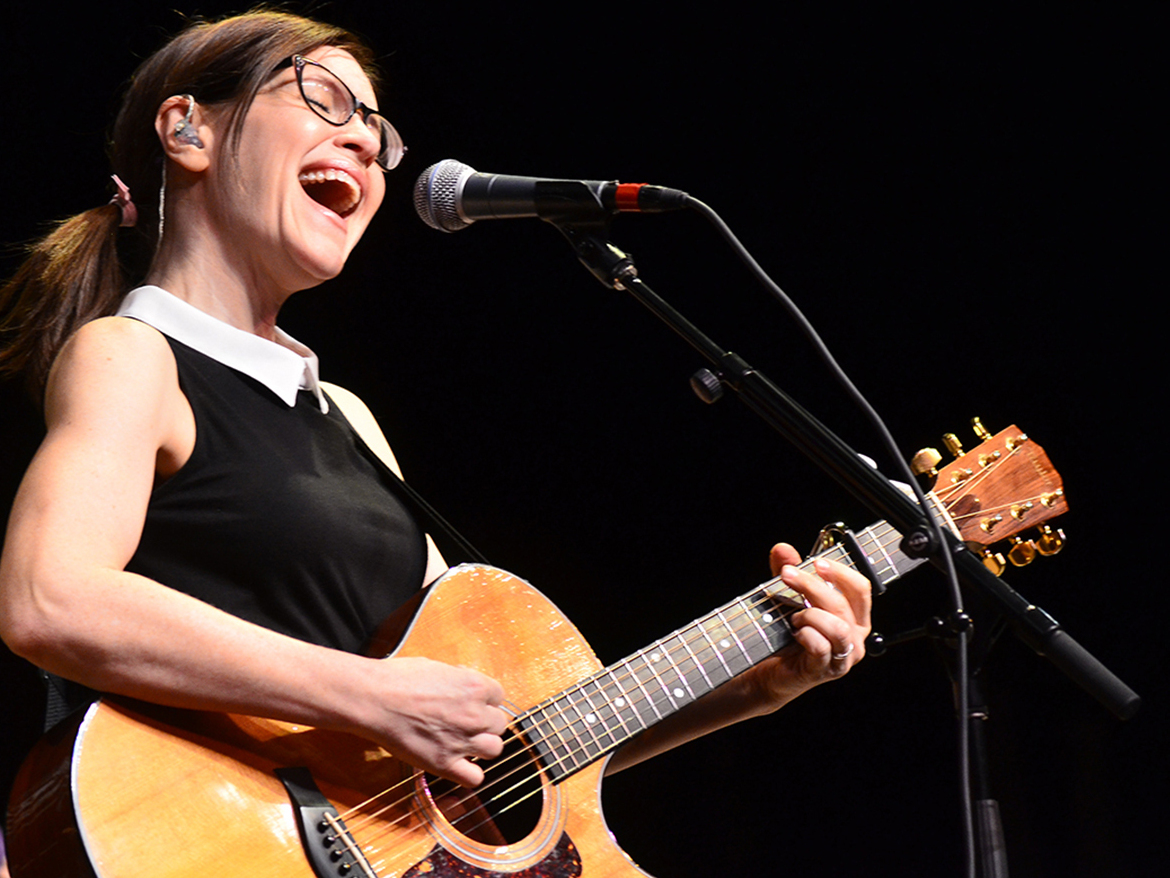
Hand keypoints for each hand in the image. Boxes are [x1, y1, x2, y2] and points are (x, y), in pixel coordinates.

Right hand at [362, 656, 508, 787]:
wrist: (374, 699)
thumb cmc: (398, 679)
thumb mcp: (438, 667)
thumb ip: (459, 679)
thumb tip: (463, 683)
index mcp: (475, 686)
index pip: (499, 696)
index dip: (485, 700)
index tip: (474, 703)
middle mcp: (474, 714)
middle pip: (499, 724)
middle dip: (485, 723)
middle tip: (467, 722)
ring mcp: (461, 740)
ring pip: (494, 749)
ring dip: (482, 746)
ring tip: (466, 743)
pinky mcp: (445, 763)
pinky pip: (474, 778)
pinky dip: (469, 774)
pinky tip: (458, 765)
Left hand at [743, 543, 871, 710]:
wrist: (770, 672)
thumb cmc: (787, 636)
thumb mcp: (788, 598)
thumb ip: (790, 573)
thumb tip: (782, 549)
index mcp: (855, 618)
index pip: (861, 588)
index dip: (840, 572)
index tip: (816, 562)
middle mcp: (855, 638)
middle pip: (843, 603)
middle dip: (811, 585)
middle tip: (787, 574)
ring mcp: (842, 657)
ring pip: (837, 627)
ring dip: (809, 614)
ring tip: (792, 616)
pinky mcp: (824, 670)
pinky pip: (820, 646)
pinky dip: (805, 634)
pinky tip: (794, 632)